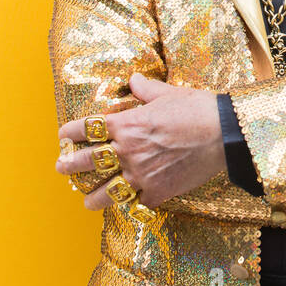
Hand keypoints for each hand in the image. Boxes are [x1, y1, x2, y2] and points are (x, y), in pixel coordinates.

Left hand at [56, 72, 226, 209]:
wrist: (223, 133)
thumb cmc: (196, 109)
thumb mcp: (167, 93)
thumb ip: (145, 90)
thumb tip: (134, 79)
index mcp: (125, 124)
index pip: (85, 129)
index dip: (70, 133)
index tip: (64, 136)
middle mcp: (126, 150)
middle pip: (86, 162)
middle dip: (69, 165)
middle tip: (62, 167)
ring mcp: (140, 174)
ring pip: (105, 192)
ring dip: (92, 198)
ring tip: (87, 201)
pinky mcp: (156, 192)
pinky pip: (136, 203)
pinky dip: (131, 205)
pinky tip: (127, 205)